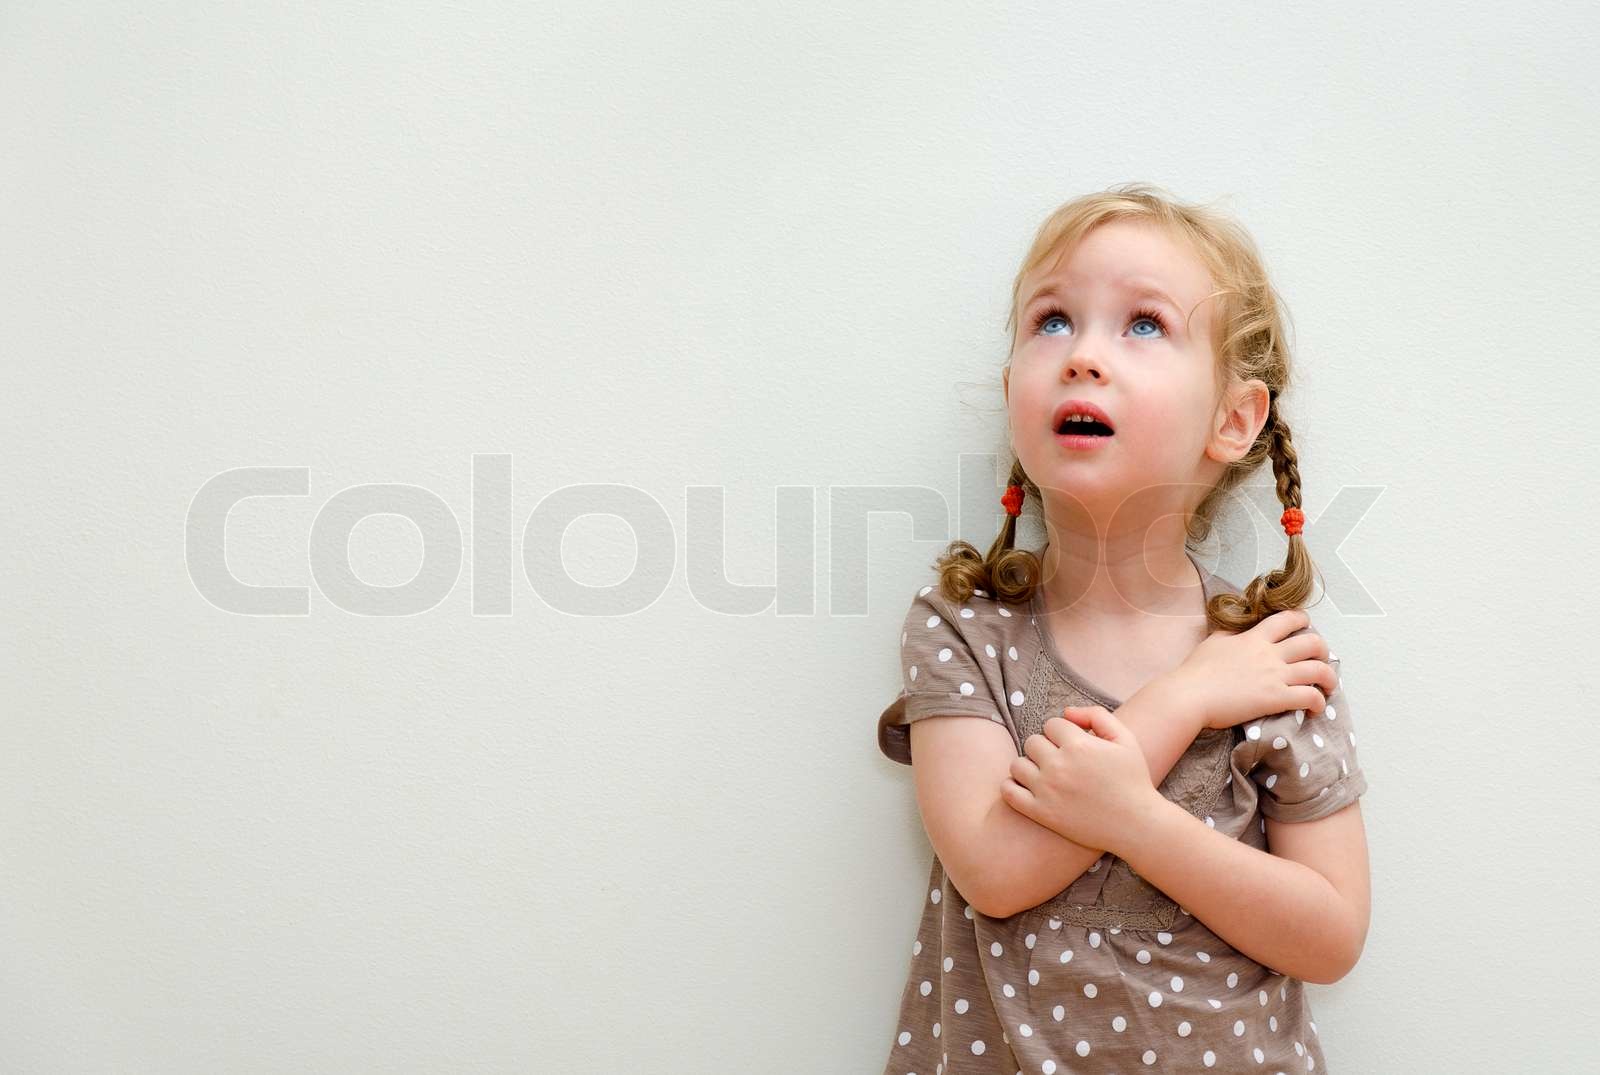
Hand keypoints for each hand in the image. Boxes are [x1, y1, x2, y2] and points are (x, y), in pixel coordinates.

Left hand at [1000, 705, 1162, 857]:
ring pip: (1017, 764)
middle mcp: (1059, 766)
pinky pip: (1008, 791)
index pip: (1051, 725)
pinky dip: (1012, 786)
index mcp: (1079, 745)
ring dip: (1029, 766)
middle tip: (1062, 762)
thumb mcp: (1125, 740)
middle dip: (1046, 748)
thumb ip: (1096, 715)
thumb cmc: (1133, 780)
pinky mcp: (1041, 813)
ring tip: (1046, 775)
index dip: (1063, 733)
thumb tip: (1065, 712)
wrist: (1136, 825)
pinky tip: (1027, 787)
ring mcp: (1047, 790)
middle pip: (1032, 742)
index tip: (1075, 746)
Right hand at [1172, 608, 1338, 730]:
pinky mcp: (1275, 698)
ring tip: (1328, 685)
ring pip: (1318, 670)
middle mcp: (1270, 653)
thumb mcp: (1214, 642)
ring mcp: (1275, 676)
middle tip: (1321, 658)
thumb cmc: (1195, 671)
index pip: (1287, 619)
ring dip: (1329, 678)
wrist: (1190, 695)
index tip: (1306, 625)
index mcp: (1254, 638)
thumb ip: (1231, 634)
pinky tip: (1315, 707)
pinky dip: (1317, 702)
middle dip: (1323, 650)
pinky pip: (1309, 697)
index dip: (1302, 620)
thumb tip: (1238, 629)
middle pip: (1312, 643)